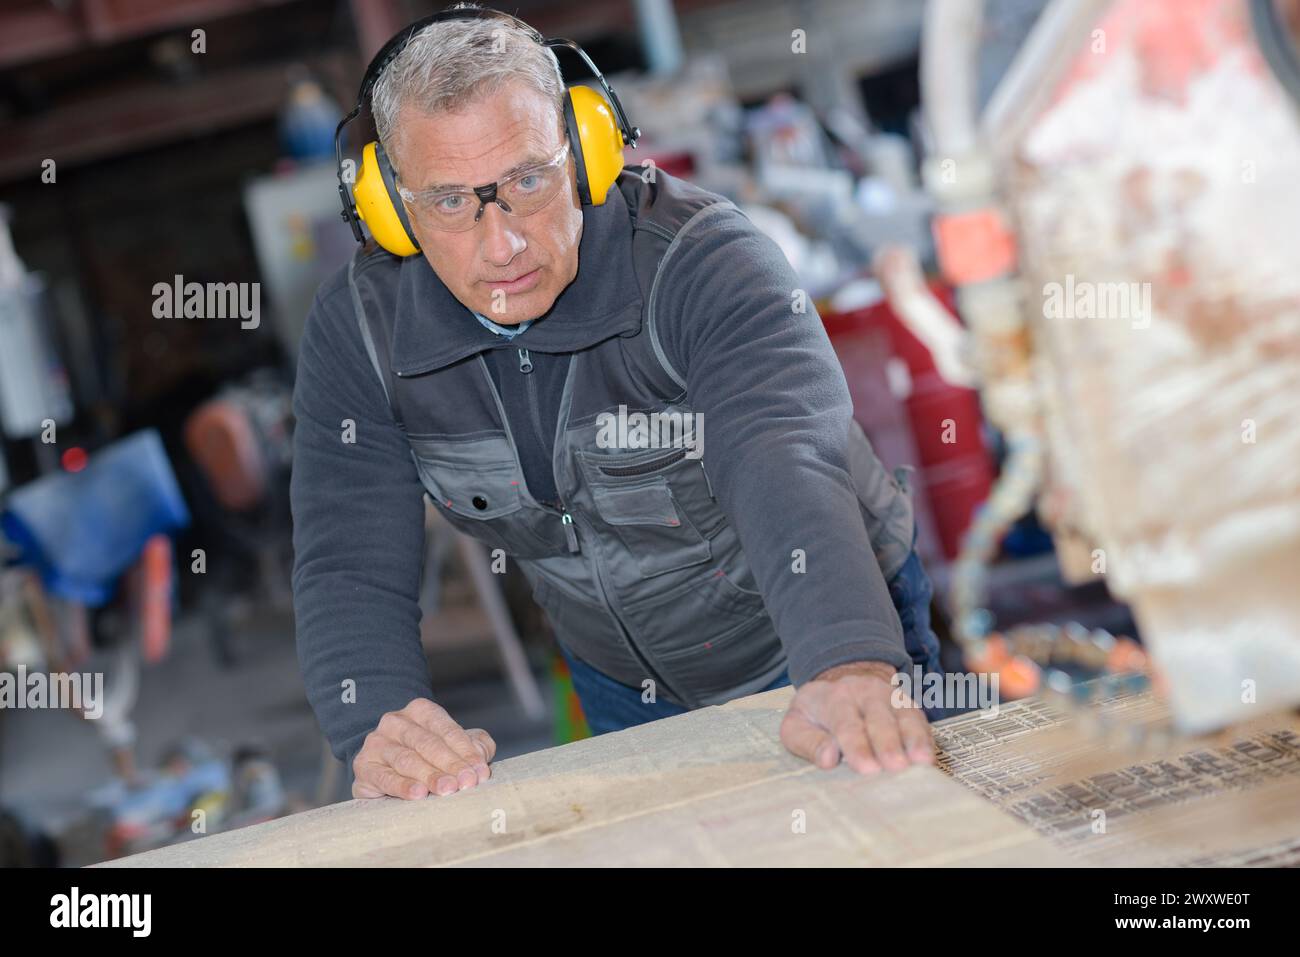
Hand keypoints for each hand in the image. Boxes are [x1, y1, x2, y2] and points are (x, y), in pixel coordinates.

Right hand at [352, 697, 496, 799]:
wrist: (382, 764)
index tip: (480, 772)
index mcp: (421, 711)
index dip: (465, 751)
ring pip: (407, 759)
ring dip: (430, 775)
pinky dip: (403, 786)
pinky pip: (385, 777)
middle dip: (450, 764)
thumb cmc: (427, 754)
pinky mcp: (364, 766)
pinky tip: (418, 794)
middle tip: (466, 782)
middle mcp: (396, 722)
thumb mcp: (454, 744)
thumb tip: (481, 758)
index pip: (447, 729)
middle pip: (428, 743)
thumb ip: (475, 745)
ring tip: (447, 789)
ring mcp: (377, 743)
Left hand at [780, 660, 933, 772]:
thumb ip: (808, 743)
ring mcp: (889, 697)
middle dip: (887, 743)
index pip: (845, 723)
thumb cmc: (816, 714)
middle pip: (878, 719)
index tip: (867, 768)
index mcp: (833, 698)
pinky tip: (929, 757)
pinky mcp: (907, 706)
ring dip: (913, 738)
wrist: (840, 682)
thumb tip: (828, 759)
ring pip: (903, 716)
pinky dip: (925, 738)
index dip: (857, 745)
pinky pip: (919, 720)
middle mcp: (864, 693)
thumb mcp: (796, 725)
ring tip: (921, 762)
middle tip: (895, 767)